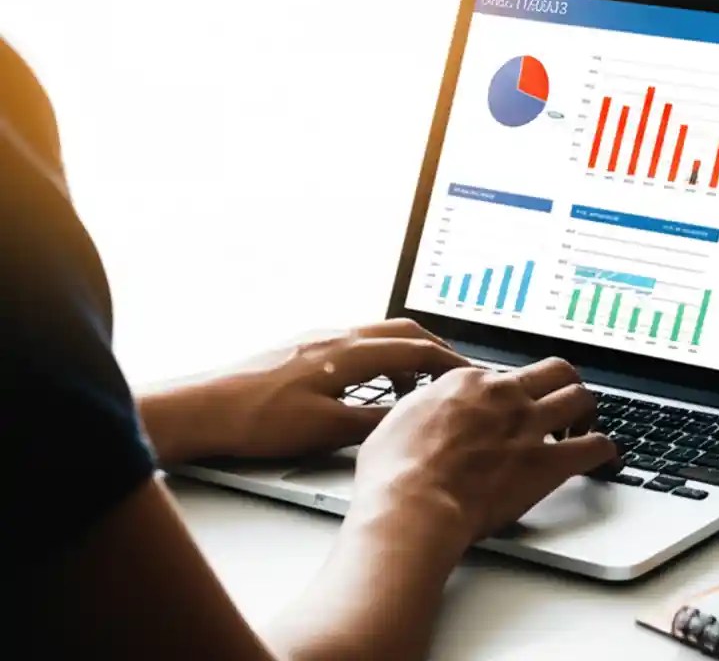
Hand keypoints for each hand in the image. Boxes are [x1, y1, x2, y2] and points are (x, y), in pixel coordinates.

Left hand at [137, 319, 470, 463]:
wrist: (204, 409)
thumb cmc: (259, 420)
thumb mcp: (327, 429)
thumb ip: (374, 421)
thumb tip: (411, 419)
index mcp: (349, 352)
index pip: (416, 350)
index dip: (449, 364)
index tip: (472, 376)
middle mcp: (336, 336)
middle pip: (402, 331)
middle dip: (435, 349)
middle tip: (454, 373)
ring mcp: (317, 338)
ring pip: (378, 334)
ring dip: (405, 353)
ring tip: (415, 385)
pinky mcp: (302, 347)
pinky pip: (356, 342)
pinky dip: (379, 357)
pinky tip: (370, 383)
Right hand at [352, 357, 618, 541]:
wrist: (413, 504)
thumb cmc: (395, 473)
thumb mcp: (398, 421)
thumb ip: (424, 410)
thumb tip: (426, 413)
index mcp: (467, 382)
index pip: (504, 375)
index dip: (510, 394)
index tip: (510, 409)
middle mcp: (504, 395)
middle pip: (554, 370)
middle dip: (563, 384)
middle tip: (563, 404)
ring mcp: (530, 426)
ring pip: (580, 397)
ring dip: (586, 412)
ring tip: (583, 427)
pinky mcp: (548, 462)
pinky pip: (594, 446)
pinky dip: (604, 449)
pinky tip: (603, 457)